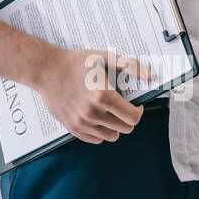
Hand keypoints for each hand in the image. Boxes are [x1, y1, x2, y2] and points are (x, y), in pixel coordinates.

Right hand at [37, 48, 154, 143]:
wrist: (47, 71)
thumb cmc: (76, 63)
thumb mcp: (105, 57)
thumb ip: (131, 66)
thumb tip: (151, 75)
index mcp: (103, 96)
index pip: (134, 118)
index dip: (138, 111)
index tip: (135, 105)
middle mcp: (93, 112)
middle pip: (125, 129)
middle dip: (127, 118)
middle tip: (121, 107)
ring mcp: (82, 123)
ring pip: (111, 136)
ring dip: (114, 126)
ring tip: (108, 112)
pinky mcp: (73, 128)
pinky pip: (96, 140)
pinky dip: (100, 132)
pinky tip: (96, 117)